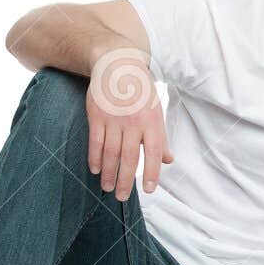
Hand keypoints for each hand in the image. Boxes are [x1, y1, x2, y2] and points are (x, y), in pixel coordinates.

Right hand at [86, 46, 171, 200]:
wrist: (118, 66)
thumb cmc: (141, 93)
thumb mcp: (156, 113)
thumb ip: (160, 139)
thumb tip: (168, 161)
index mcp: (152, 123)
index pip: (153, 153)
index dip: (152, 173)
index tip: (149, 190)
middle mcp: (134, 123)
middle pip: (129, 158)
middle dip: (125, 180)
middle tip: (121, 197)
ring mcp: (114, 120)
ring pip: (111, 153)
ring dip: (109, 173)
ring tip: (108, 188)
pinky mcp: (97, 116)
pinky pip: (95, 142)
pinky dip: (95, 158)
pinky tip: (96, 170)